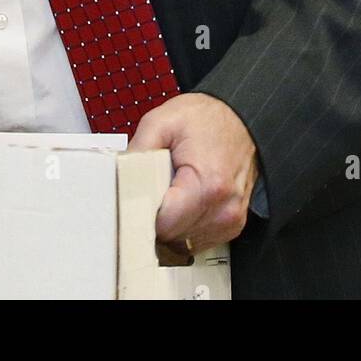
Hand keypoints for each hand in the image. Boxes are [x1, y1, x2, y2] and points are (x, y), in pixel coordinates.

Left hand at [128, 92, 257, 253]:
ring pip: (183, 242)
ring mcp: (230, 220)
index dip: (142, 212)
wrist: (240, 117)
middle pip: (171, 236)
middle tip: (153, 187)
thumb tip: (119, 180)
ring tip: (172, 190)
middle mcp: (223, 209)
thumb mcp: (162, 121)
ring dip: (170, 223)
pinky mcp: (232, 225)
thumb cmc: (206, 118)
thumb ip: (138, 152)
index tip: (135, 198)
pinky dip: (185, 225)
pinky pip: (197, 239)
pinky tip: (184, 200)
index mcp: (207, 185)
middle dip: (155, 216)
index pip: (163, 225)